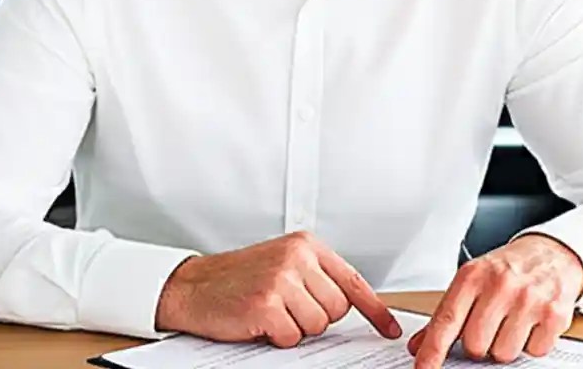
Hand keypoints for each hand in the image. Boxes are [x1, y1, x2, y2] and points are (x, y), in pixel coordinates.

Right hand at [154, 231, 401, 347]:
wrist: (193, 286)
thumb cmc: (237, 279)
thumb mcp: (282, 264)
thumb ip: (315, 278)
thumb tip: (350, 307)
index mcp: (306, 245)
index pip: (352, 281)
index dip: (374, 310)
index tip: (389, 329)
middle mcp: (297, 257)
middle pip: (336, 309)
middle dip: (315, 318)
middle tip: (286, 310)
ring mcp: (282, 279)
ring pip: (317, 325)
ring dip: (294, 328)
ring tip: (270, 312)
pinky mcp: (266, 303)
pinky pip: (292, 337)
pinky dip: (276, 338)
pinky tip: (258, 321)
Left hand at [408, 234, 582, 366]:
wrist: (552, 253)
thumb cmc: (509, 269)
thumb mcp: (474, 280)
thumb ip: (447, 314)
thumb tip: (419, 346)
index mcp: (474, 275)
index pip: (447, 320)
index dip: (432, 351)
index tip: (423, 368)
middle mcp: (501, 285)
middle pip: (475, 345)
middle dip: (479, 345)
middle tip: (489, 325)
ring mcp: (529, 299)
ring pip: (503, 353)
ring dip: (505, 346)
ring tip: (512, 321)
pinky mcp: (554, 314)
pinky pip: (533, 351)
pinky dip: (531, 344)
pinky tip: (532, 323)